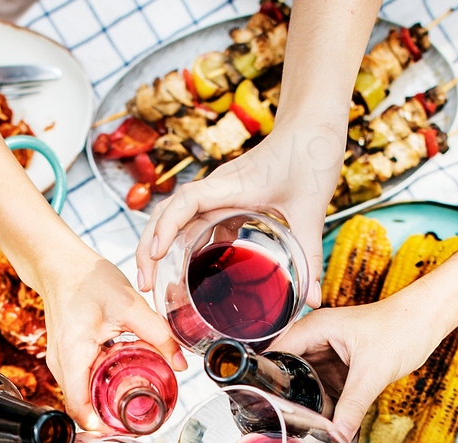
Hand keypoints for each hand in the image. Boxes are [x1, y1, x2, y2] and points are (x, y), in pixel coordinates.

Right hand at [37, 245, 182, 428]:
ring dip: (106, 401)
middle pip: (83, 407)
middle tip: (142, 420)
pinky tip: (123, 378)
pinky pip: (83, 381)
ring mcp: (60, 362)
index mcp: (72, 356)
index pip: (80, 408)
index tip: (130, 430)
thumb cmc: (87, 279)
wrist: (59, 263)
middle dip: (110, 418)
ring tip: (136, 401)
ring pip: (83, 396)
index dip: (103, 426)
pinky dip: (101, 385)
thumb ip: (157, 334)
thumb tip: (180, 364)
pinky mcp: (66, 357)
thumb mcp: (129, 305)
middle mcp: (60, 365)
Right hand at [134, 126, 344, 305]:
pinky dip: (181, 242)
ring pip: (174, 217)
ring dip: (157, 244)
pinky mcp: (224, 198)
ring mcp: (217, 192)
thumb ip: (310, 256)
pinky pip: (193, 220)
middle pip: (166, 212)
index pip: (185, 202)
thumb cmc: (309, 156)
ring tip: (151, 282)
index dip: (166, 227)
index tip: (156, 255)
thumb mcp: (311, 211)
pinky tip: (184, 270)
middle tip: (144, 284)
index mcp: (231, 185)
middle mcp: (216, 187)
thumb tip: (312, 300)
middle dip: (148, 246)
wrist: (311, 127)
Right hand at [272, 289, 445, 441]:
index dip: (266, 378)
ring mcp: (328, 351)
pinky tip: (323, 419)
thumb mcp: (373, 372)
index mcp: (315, 328)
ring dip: (306, 400)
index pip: (275, 353)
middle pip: (287, 370)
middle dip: (285, 394)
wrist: (428, 321)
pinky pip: (324, 385)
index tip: (261, 403)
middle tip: (280, 421)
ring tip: (301, 424)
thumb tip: (336, 435)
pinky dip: (324, 401)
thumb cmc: (402, 328)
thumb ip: (353, 406)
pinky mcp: (341, 363)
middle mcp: (316, 338)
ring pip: (306, 381)